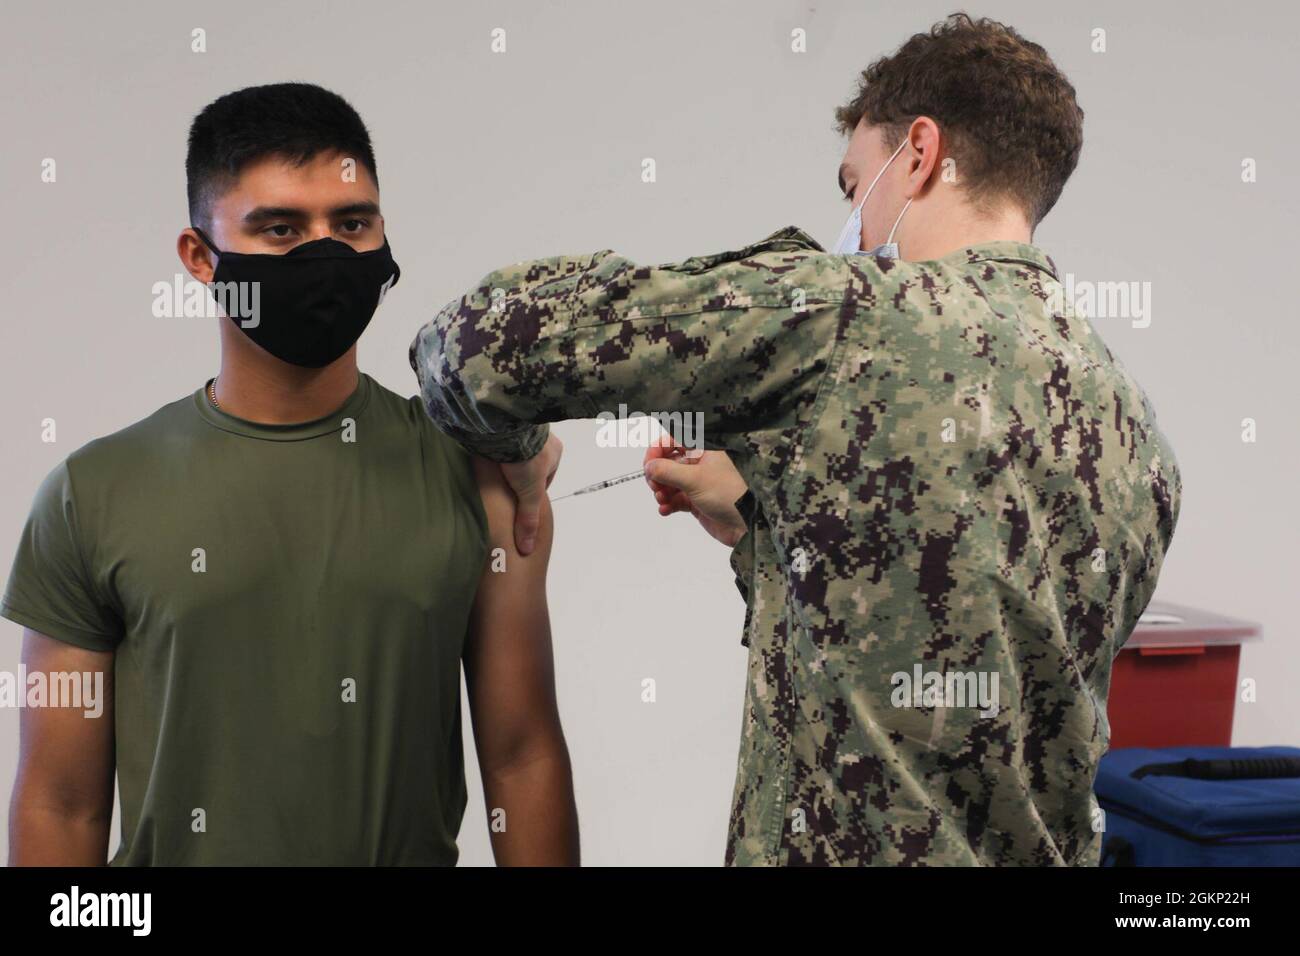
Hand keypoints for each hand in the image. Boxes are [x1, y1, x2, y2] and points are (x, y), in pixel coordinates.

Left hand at [499, 433, 562, 554]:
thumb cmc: (526, 456)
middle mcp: (542, 438)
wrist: (505, 425)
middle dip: (519, 476)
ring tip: (493, 474)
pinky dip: (494, 449)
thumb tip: (527, 548)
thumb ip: (528, 518)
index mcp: (555, 452)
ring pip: (515, 451)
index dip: (533, 491)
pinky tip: (484, 458)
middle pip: (530, 464)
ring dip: (506, 461)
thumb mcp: (529, 492)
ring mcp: (523, 428)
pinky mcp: (503, 422)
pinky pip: (500, 440)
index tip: (521, 500)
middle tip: (506, 489)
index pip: (545, 477)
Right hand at [642, 438, 748, 546]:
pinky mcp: (696, 502)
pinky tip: (666, 509)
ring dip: (661, 491)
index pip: (674, 441)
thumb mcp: (695, 479)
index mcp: (704, 450)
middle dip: (658, 475)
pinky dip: (668, 504)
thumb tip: (648, 466)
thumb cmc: (730, 495)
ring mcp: (698, 484)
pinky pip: (675, 499)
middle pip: (668, 463)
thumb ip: (667, 471)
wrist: (746, 525)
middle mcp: (700, 465)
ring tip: (662, 499)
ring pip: (669, 483)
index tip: (648, 464)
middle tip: (655, 485)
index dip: (658, 450)